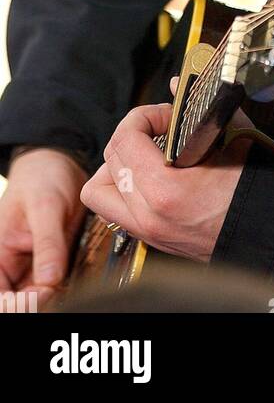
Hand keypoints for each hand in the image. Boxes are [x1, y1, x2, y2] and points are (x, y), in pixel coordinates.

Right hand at [0, 149, 87, 308]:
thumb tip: (49, 280)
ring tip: (66, 277)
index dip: (19, 303)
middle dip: (38, 301)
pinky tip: (74, 277)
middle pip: (21, 301)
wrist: (61, 163)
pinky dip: (66, 286)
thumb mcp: (45, 206)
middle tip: (57, 289)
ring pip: (40, 297)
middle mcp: (12, 267)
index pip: (1, 297)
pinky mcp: (53, 264)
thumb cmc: (42, 177)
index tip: (42, 292)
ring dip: (54, 295)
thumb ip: (47, 243)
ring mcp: (33, 267)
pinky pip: (57, 285)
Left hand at [79, 79, 253, 262]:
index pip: (125, 138)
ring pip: (100, 192)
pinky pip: (118, 210)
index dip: (145, 116)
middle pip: (109, 161)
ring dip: (117, 167)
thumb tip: (177, 85)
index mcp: (165, 189)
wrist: (266, 230)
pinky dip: (126, 189)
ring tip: (144, 155)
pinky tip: (152, 177)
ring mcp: (147, 230)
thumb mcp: (232, 136)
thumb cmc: (254, 190)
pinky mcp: (152, 238)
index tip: (168, 116)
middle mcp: (148, 215)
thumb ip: (199, 106)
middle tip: (161, 129)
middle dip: (132, 135)